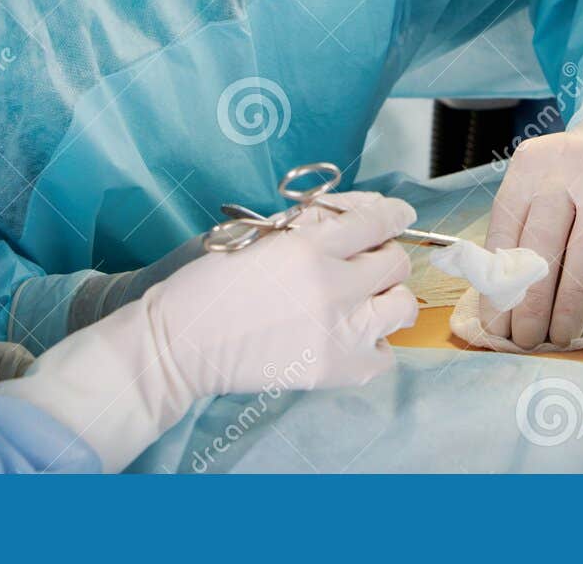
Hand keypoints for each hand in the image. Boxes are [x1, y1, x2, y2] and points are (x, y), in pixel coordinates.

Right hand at [0, 191, 417, 470]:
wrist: (180, 344)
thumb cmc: (210, 284)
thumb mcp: (258, 235)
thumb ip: (310, 223)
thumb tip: (360, 213)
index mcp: (310, 245)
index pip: (379, 221)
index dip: (394, 215)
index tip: (397, 217)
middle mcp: (334, 285)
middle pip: (395, 262)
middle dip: (383, 257)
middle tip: (363, 264)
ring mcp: (341, 331)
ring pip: (402, 306)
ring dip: (385, 299)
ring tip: (361, 303)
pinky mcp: (337, 369)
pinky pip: (384, 355)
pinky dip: (371, 345)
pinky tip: (346, 337)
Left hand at [483, 115, 582, 347]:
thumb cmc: (578, 175)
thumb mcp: (541, 184)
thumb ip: (522, 230)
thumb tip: (504, 301)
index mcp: (529, 169)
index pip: (505, 233)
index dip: (499, 287)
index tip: (497, 326)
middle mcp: (566, 173)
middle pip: (542, 246)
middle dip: (531, 303)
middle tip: (527, 340)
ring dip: (571, 305)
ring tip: (561, 337)